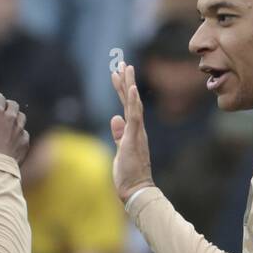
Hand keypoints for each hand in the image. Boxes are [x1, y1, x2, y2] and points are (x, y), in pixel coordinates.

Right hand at [0, 92, 29, 163]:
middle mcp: (10, 118)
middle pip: (13, 105)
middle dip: (9, 105)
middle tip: (5, 106)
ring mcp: (19, 131)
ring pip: (22, 118)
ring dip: (17, 117)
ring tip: (12, 119)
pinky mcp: (24, 143)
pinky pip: (25, 134)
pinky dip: (21, 134)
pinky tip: (16, 137)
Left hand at [109, 64, 154, 202]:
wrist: (137, 189)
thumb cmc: (129, 173)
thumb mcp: (120, 150)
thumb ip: (118, 134)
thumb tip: (114, 118)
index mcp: (133, 131)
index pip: (127, 106)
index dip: (123, 90)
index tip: (117, 74)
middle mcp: (137, 129)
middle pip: (131, 100)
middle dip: (126, 81)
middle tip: (122, 63)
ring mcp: (137, 132)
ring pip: (133, 104)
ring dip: (129, 85)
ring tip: (126, 68)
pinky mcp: (135, 138)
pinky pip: (135, 117)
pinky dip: (134, 102)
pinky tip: (132, 88)